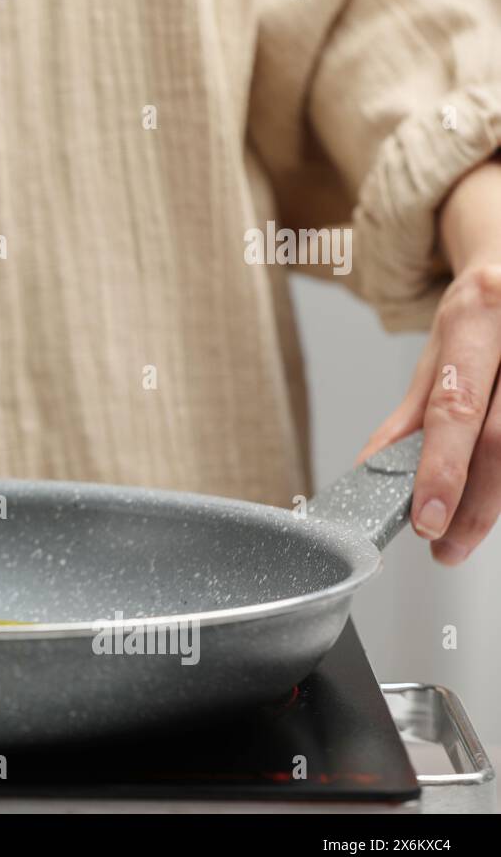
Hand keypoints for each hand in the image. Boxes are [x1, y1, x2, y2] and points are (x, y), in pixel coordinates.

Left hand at [360, 158, 500, 564]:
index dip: (442, 469)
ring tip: (464, 534)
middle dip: (473, 504)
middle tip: (445, 547)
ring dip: (496, 500)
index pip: (457, 405)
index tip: (425, 520)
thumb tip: (369, 468)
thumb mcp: (440, 347)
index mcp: (478, 315)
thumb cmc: (484, 308)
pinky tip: (493, 499)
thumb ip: (410, 412)